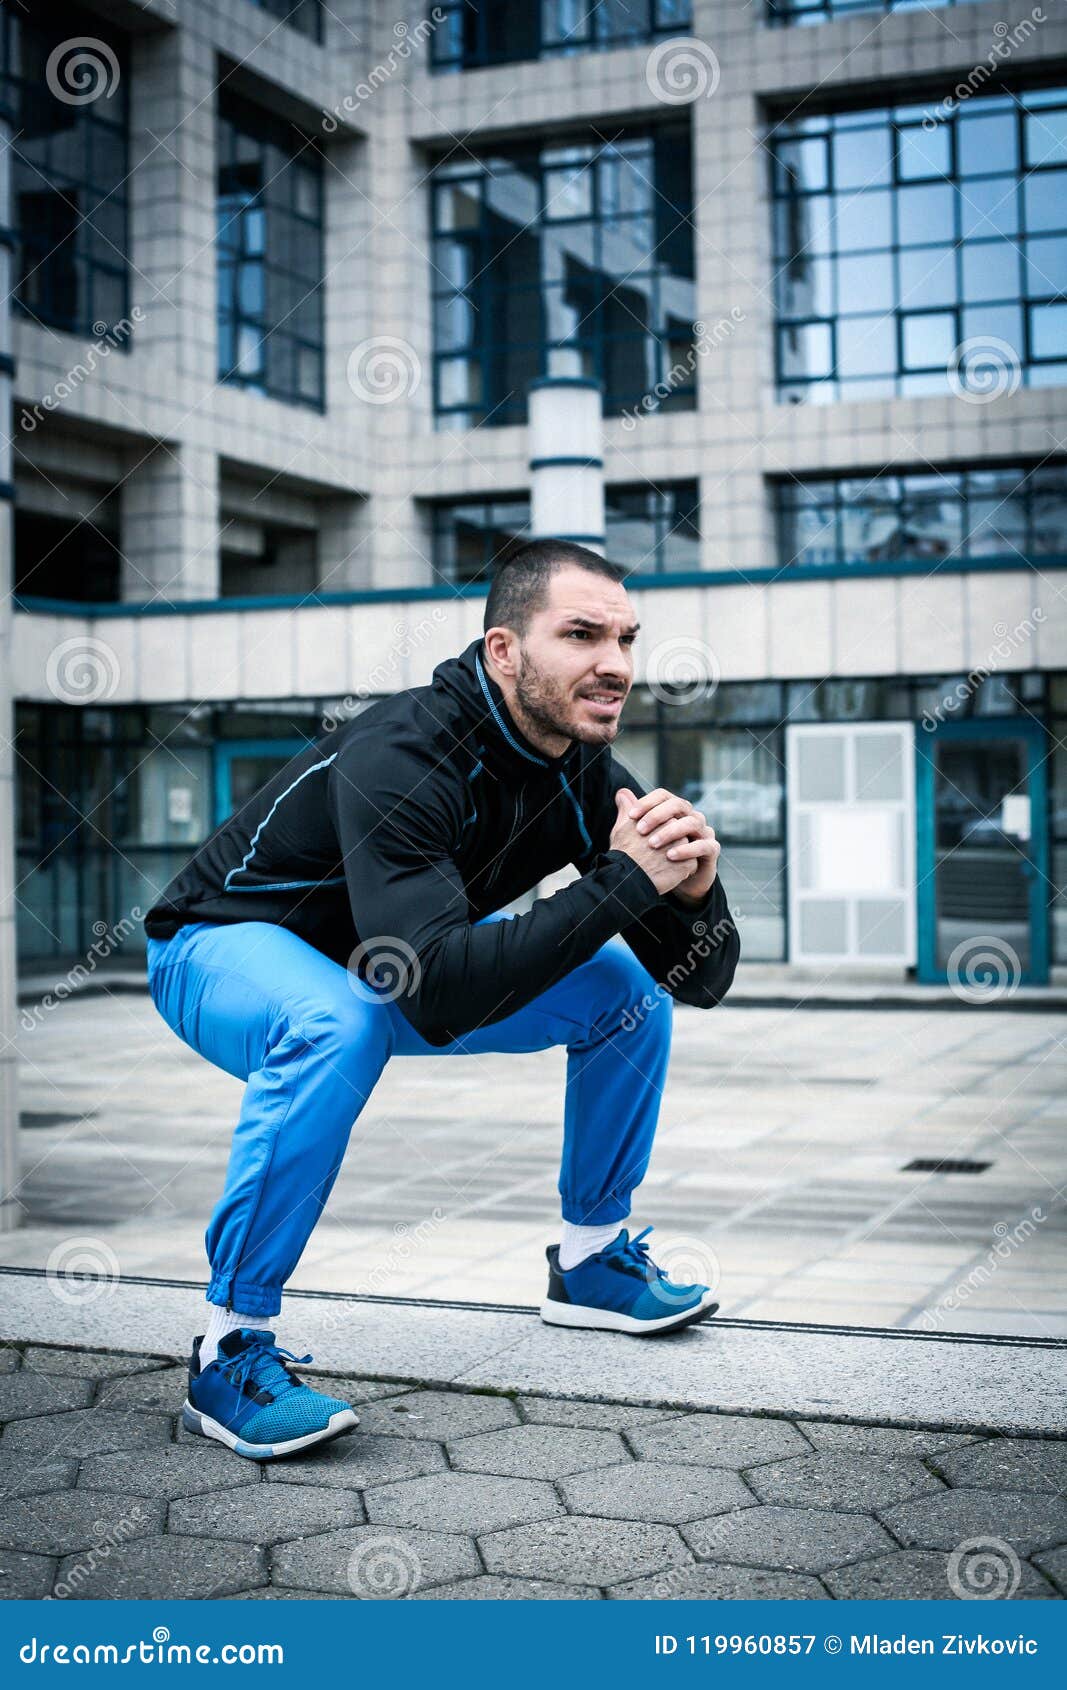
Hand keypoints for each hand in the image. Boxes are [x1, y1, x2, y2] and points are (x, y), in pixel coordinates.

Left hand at [620, 786, 720, 905]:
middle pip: (678, 804)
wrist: (676, 880)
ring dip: (671, 832)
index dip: (647, 802)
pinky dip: (687, 850)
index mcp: (675, 809)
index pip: (663, 795)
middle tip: (640, 830)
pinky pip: (703, 846)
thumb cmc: (656, 855)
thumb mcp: (639, 836)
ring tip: (652, 844)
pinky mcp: (712, 849)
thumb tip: (620, 793)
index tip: (630, 815)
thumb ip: (630, 816)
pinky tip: (670, 856)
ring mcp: (704, 831)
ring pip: (692, 822)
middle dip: (658, 815)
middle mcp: (691, 816)